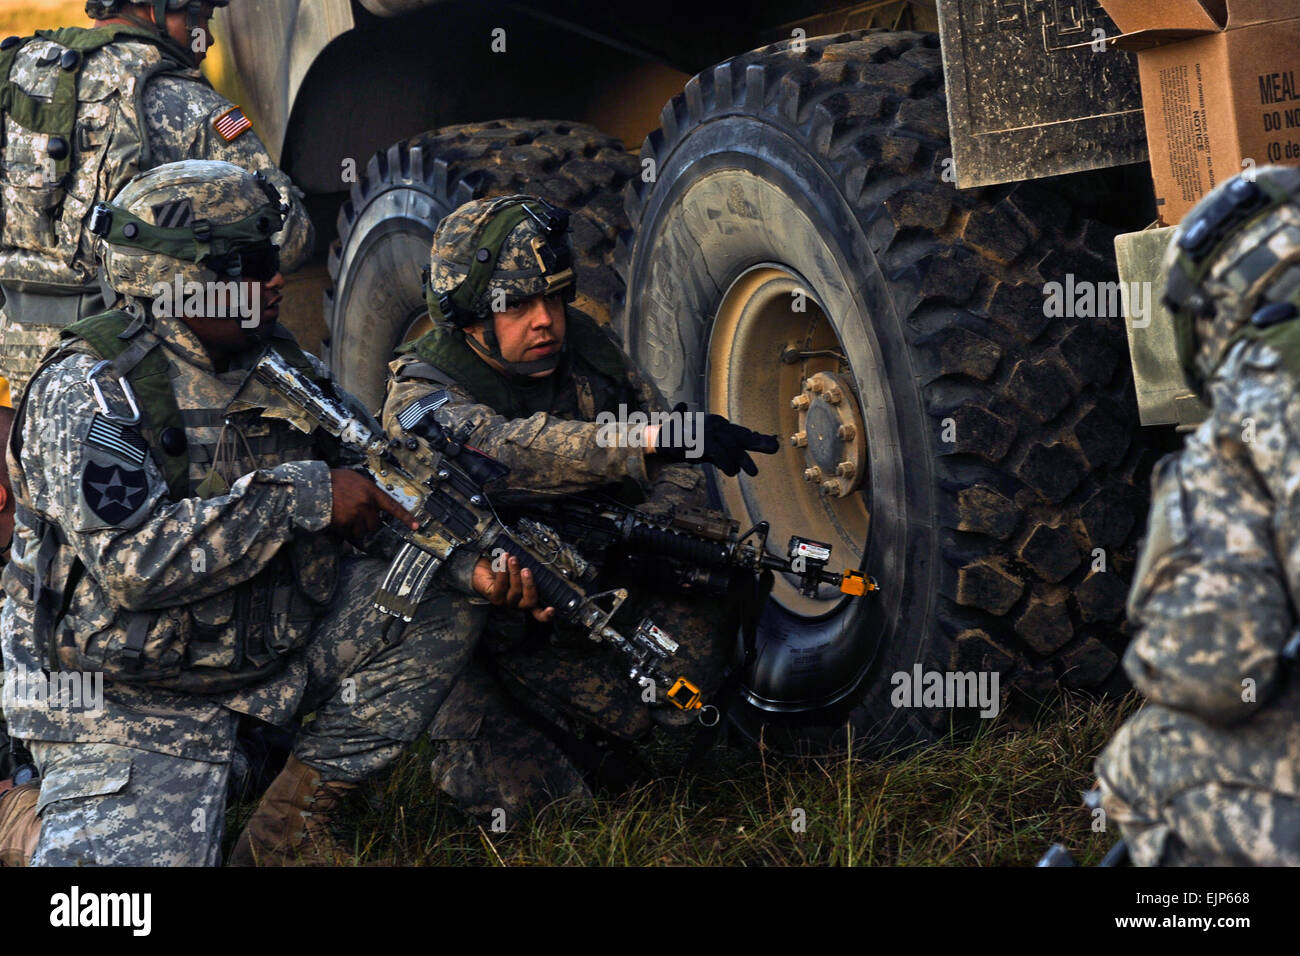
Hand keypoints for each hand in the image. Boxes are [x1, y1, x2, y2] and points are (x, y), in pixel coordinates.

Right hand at [328, 468, 417, 539]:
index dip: (406, 517)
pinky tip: (338, 517)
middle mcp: (366, 505)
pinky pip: (349, 531)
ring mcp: (356, 515)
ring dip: (356, 526)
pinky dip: (344, 528)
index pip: (393, 507)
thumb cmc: (335, 480)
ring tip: (345, 513)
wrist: (316, 485)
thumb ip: (369, 492)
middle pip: (375, 523)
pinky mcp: (345, 523)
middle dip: (368, 521)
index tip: (416, 526)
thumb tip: (374, 503)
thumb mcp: (357, 480)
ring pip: (362, 529)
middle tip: (357, 512)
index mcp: (371, 492)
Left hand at [473, 554, 555, 621]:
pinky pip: (501, 585)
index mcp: (527, 599)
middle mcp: (518, 603)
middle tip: (526, 570)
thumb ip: (527, 571)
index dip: (546, 614)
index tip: (552, 609)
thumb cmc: (505, 567)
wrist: (482, 565)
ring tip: (512, 559)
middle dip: (529, 585)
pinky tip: (503, 560)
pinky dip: (503, 571)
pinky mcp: (494, 597)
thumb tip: (537, 562)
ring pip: (515, 591)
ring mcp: (506, 602)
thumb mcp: (519, 569)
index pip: (539, 613)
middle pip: (529, 601)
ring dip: (514, 573)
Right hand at [653, 404, 780, 475]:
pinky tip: (732, 472)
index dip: (756, 438)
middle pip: (740, 436)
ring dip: (743, 460)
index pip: (739, 432)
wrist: (659, 440)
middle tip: (775, 448)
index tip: (771, 443)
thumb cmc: (682, 443)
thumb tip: (740, 464)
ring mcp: (707, 431)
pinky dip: (726, 463)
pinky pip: (718, 452)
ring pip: (731, 446)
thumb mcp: (706, 449)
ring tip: (753, 472)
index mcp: (717, 423)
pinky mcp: (699, 441)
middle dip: (758, 442)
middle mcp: (714, 424)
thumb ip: (723, 453)